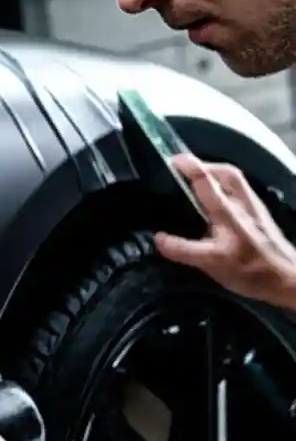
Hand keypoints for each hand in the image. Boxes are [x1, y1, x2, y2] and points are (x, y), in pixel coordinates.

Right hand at [154, 154, 295, 310]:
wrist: (289, 280)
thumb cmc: (252, 271)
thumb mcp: (212, 263)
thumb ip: (184, 249)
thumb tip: (158, 238)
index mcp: (228, 212)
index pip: (206, 180)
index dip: (188, 166)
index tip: (170, 160)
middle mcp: (243, 204)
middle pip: (226, 173)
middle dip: (204, 165)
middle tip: (185, 170)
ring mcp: (254, 210)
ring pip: (236, 181)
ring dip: (216, 174)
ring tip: (198, 181)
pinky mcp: (260, 218)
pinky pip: (241, 193)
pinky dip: (225, 188)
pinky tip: (217, 202)